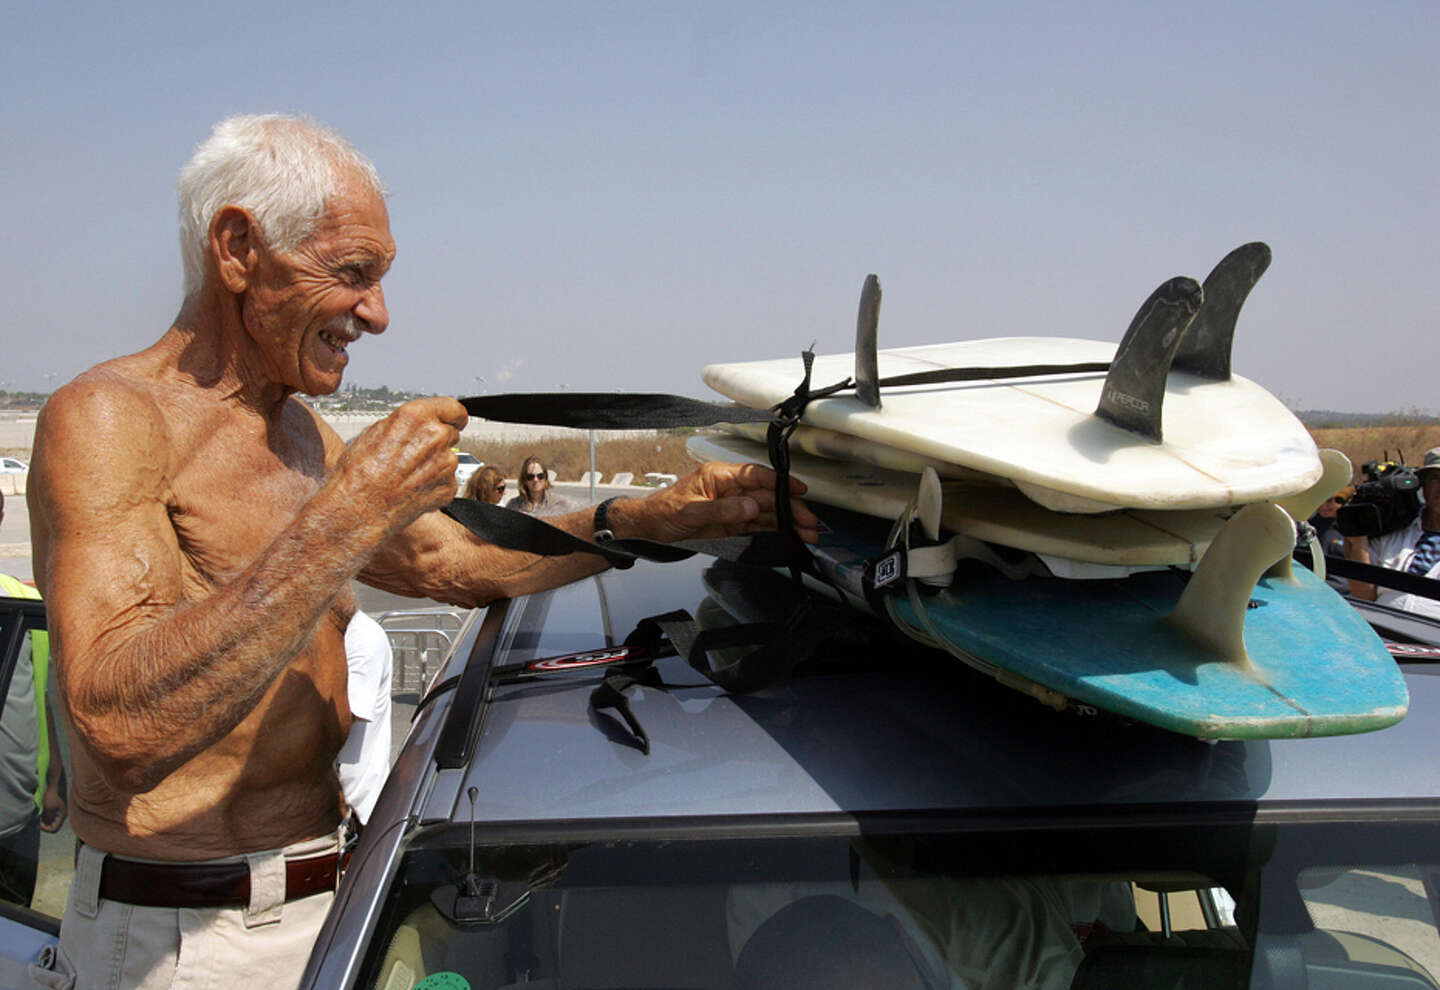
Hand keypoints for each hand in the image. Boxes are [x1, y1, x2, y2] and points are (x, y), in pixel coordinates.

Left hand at [40, 778, 66, 832]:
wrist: (50, 788)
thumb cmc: (49, 797)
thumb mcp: (48, 808)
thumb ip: (48, 818)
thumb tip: (46, 826)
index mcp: (62, 815)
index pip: (54, 828)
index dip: (46, 829)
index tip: (40, 824)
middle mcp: (61, 816)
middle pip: (53, 827)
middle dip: (45, 826)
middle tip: (39, 822)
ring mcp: (57, 814)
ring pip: (50, 824)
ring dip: (44, 823)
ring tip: (39, 818)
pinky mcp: (54, 812)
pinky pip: (49, 820)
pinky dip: (44, 820)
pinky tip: (40, 816)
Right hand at [338, 397, 468, 534]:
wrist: (360, 507)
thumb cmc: (360, 471)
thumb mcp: (376, 431)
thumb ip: (406, 424)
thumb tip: (419, 424)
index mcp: (417, 416)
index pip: (453, 408)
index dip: (454, 416)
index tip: (455, 421)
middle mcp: (436, 436)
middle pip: (450, 433)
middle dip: (438, 442)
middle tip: (414, 455)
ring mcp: (445, 463)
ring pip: (448, 458)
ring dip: (434, 464)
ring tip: (407, 476)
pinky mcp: (449, 486)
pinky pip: (446, 481)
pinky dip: (434, 484)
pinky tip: (412, 489)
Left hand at [625, 461, 820, 543]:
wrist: (648, 528)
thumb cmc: (663, 512)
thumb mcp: (690, 512)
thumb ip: (723, 510)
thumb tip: (751, 507)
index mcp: (720, 476)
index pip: (756, 476)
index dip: (780, 483)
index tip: (799, 491)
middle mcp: (729, 489)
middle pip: (767, 497)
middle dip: (790, 509)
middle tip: (810, 523)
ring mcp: (731, 507)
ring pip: (765, 513)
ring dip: (787, 523)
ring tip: (807, 534)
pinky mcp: (730, 523)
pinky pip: (756, 526)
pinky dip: (774, 532)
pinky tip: (789, 537)